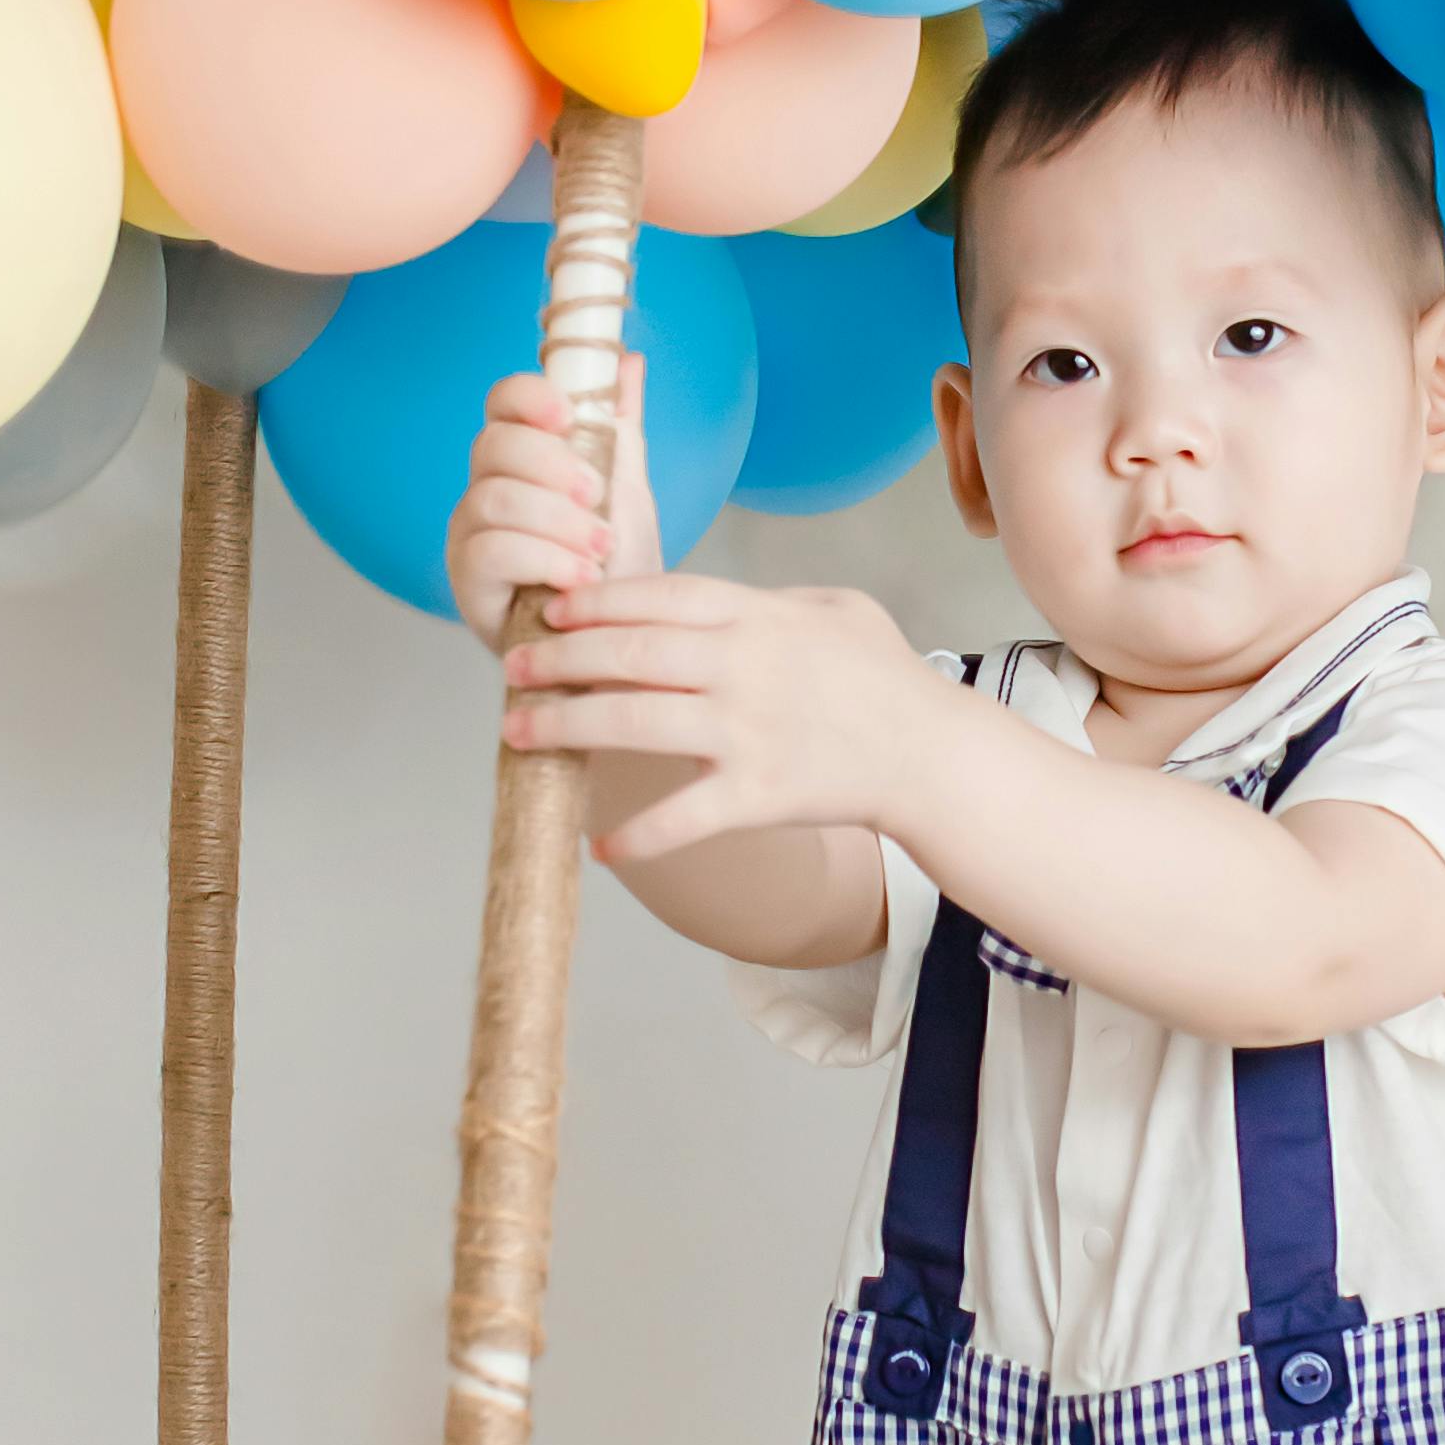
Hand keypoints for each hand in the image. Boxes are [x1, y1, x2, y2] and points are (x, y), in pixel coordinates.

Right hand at [447, 358, 661, 649]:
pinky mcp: (468, 581)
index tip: (569, 415)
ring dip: (557, 520)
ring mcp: (471, 533)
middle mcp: (487, 485)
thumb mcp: (628, 491)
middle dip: (554, 465)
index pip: (503, 401)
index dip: (530, 396)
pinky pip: (491, 551)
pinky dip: (544, 560)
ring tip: (600, 548)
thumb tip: (629, 362)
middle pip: (494, 445)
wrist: (619, 640)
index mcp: (522, 454)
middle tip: (599, 497)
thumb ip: (620, 430)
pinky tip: (580, 579)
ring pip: (495, 498)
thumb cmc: (616, 566)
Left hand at [503, 577, 932, 867]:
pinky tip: (598, 846)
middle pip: (628, 654)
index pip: (656, 597)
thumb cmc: (888, 679)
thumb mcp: (840, 608)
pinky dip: (637, 835)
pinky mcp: (758, 795)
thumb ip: (773, 598)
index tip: (551, 609)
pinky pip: (683, 817)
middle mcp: (744, 668)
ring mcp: (748, 732)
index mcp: (758, 617)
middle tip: (513, 666)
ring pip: (634, 723)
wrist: (932, 755)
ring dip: (566, 727)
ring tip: (518, 732)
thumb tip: (717, 603)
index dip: (595, 601)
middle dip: (559, 658)